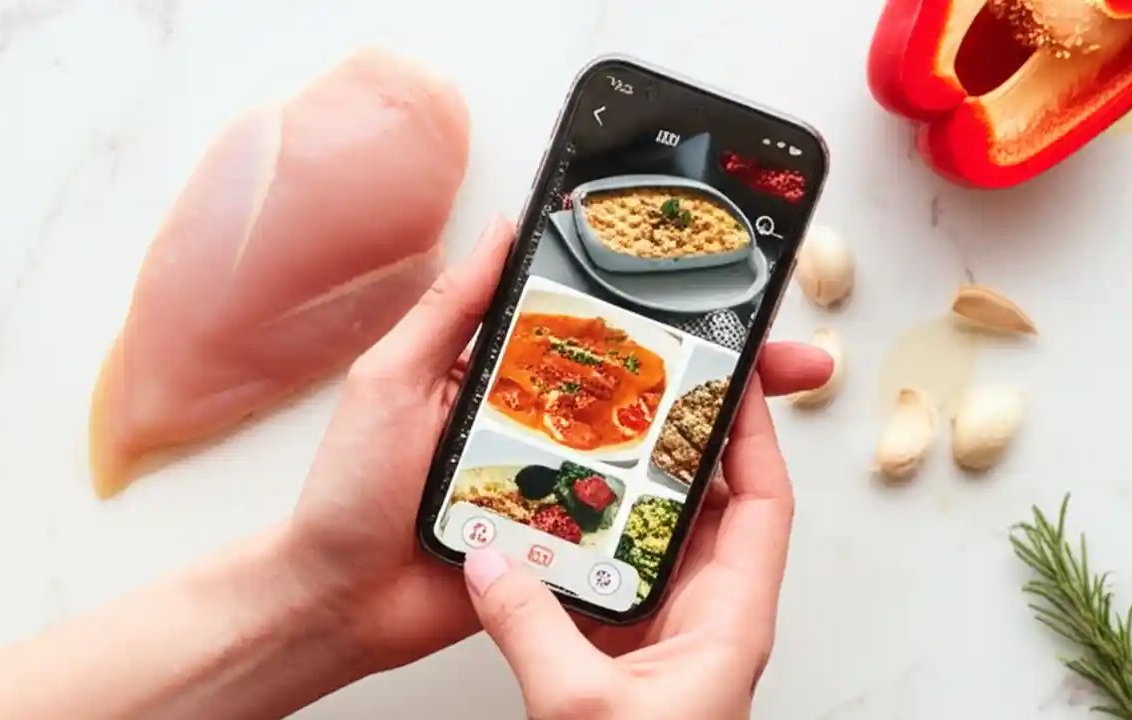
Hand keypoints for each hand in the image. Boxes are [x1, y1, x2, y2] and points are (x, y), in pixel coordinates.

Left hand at [283, 215, 832, 673]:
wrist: (339, 600)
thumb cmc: (351, 491)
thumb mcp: (394, 378)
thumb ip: (451, 309)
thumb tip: (505, 230)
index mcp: (508, 373)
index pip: (602, 330)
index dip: (664, 311)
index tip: (725, 292)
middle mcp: (544, 422)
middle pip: (648, 387)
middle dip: (725, 371)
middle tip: (791, 359)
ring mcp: (560, 481)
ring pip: (649, 451)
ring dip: (715, 434)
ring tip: (774, 416)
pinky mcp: (565, 538)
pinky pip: (627, 516)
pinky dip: (674, 505)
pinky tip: (723, 489)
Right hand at [461, 379, 799, 719]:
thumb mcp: (583, 704)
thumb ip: (531, 628)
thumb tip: (489, 562)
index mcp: (732, 619)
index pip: (763, 501)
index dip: (753, 434)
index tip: (729, 378)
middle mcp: (708, 618)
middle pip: (708, 508)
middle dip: (672, 450)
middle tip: (637, 396)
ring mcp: (669, 635)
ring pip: (653, 542)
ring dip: (621, 498)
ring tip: (586, 445)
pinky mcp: (629, 655)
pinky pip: (612, 581)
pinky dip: (583, 550)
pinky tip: (548, 530)